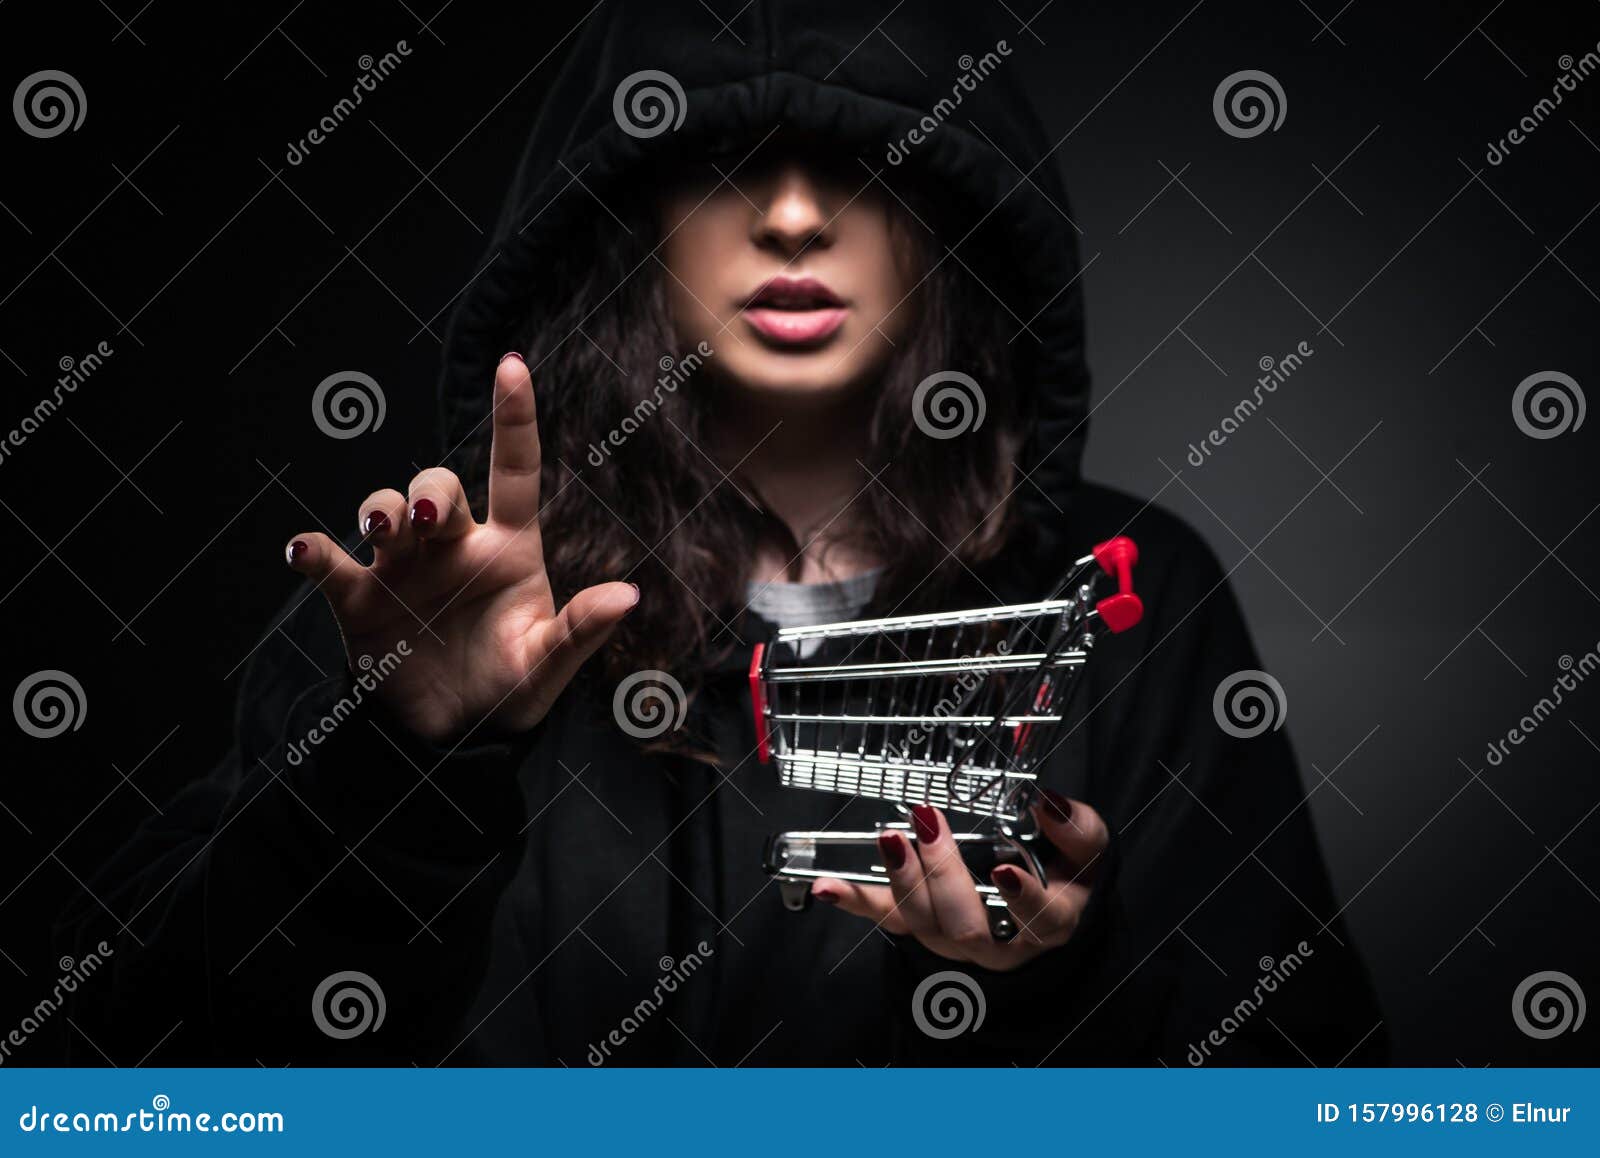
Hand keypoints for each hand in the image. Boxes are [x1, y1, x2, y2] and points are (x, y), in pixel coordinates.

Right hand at [283, 353, 637, 741]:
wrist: (450, 740)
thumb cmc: (508, 692)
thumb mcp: (546, 667)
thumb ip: (581, 631)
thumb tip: (628, 596)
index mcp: (508, 550)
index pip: (514, 470)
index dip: (514, 418)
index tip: (512, 365)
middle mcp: (453, 546)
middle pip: (439, 486)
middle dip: (429, 490)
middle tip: (430, 520)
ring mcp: (401, 567)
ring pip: (384, 506)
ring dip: (380, 508)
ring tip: (382, 532)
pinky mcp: (358, 600)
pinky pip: (329, 564)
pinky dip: (312, 551)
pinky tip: (304, 551)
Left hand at [813, 790, 1107, 971]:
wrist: (1044, 911)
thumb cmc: (1066, 875)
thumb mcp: (1088, 849)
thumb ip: (1076, 828)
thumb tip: (1045, 802)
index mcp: (1049, 923)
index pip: (1039, 920)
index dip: (1022, 900)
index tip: (1005, 872)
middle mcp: (999, 943)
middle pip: (967, 926)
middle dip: (943, 876)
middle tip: (928, 826)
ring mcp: (954, 940)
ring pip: (923, 926)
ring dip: (900, 882)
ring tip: (890, 839)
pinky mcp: (922, 926)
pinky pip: (886, 918)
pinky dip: (854, 901)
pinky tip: (825, 887)